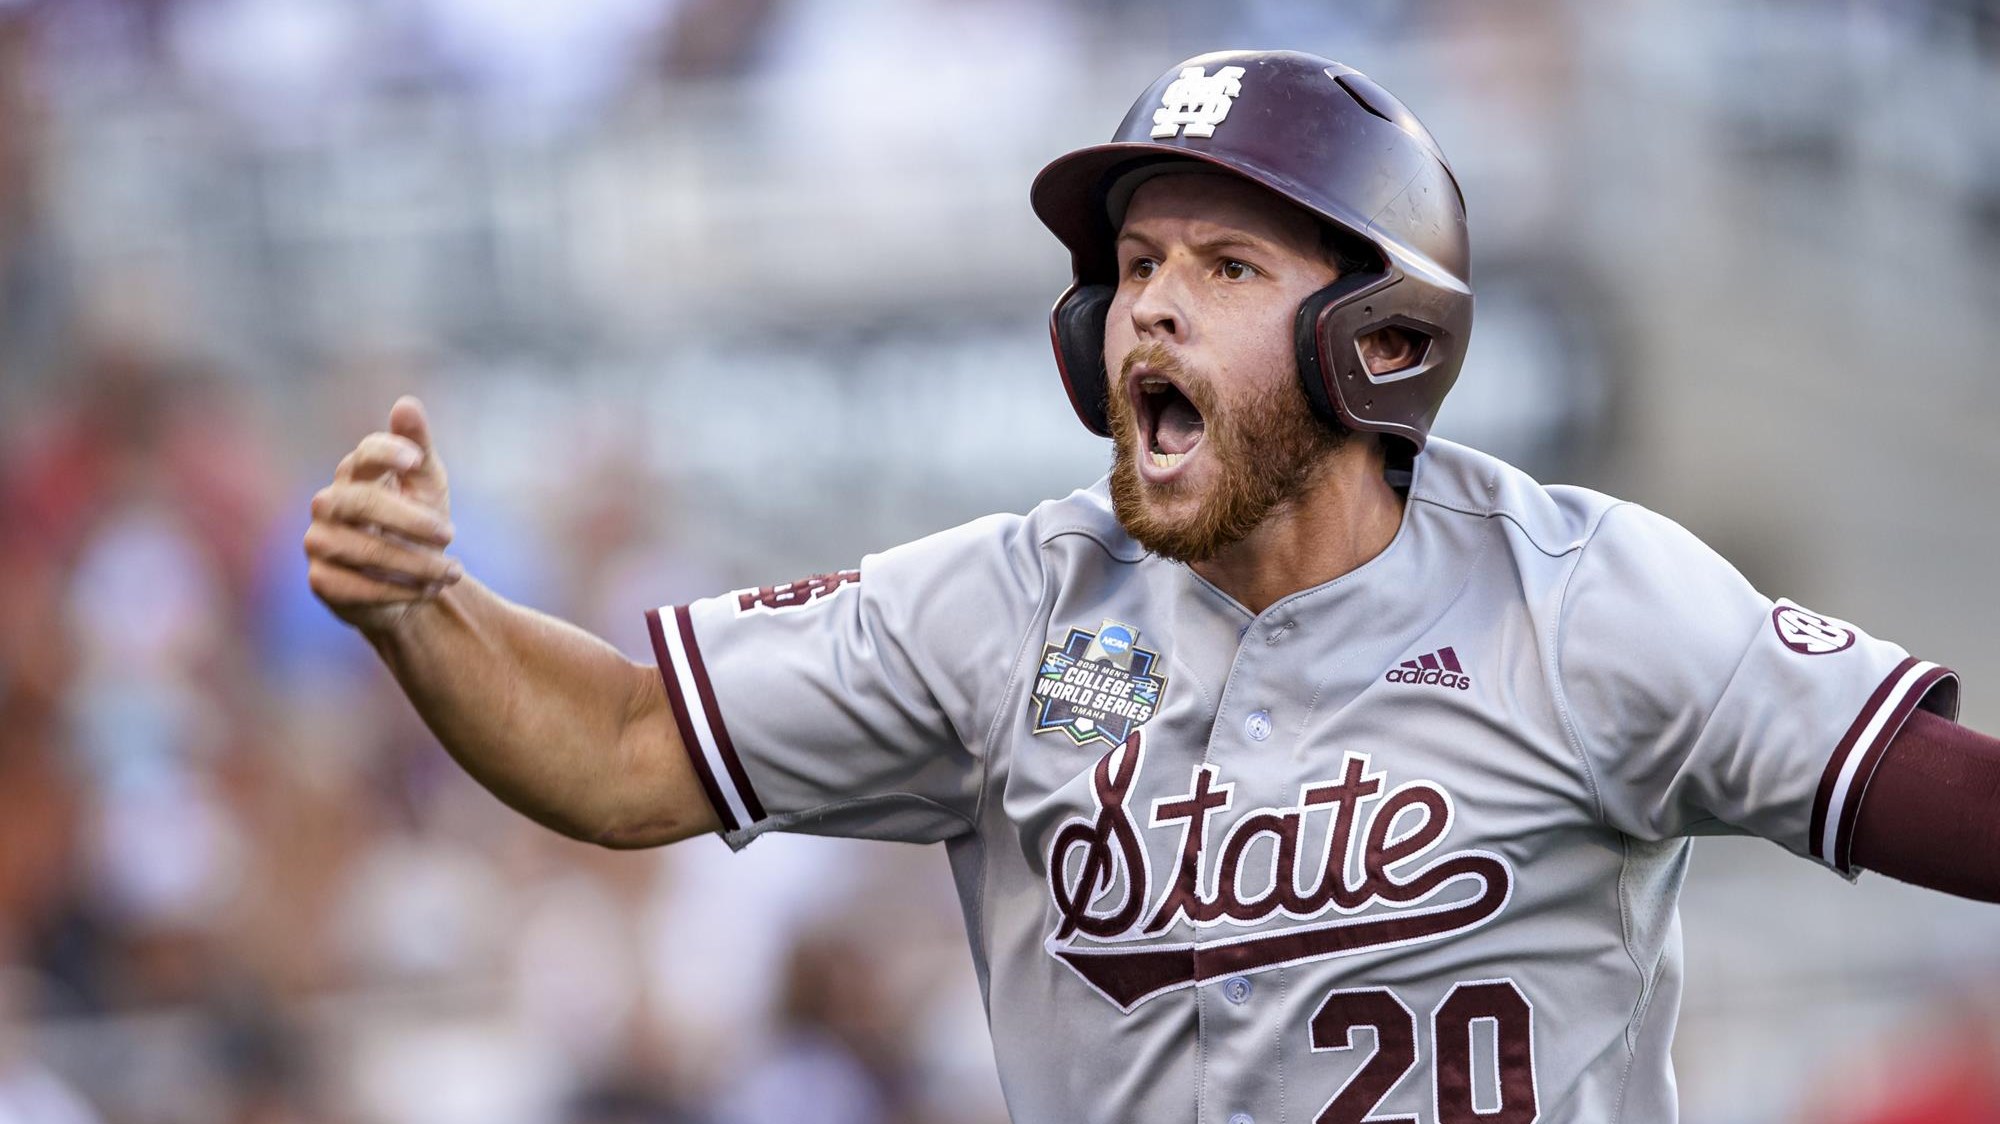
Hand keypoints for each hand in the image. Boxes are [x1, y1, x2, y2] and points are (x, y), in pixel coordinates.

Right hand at [305, 395, 462, 634]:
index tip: (415, 460)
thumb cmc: (417, 523)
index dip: (386, 452)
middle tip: (450, 535)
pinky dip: (400, 591)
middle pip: (364, 504)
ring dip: (417, 564)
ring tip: (452, 572)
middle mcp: (329, 504)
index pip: (364, 454)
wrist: (408, 581)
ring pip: (366, 551)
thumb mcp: (426, 485)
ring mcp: (319, 541)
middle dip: (413, 521)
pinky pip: (359, 587)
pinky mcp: (321, 580)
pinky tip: (428, 589)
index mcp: (356, 473)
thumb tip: (406, 403)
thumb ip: (418, 446)